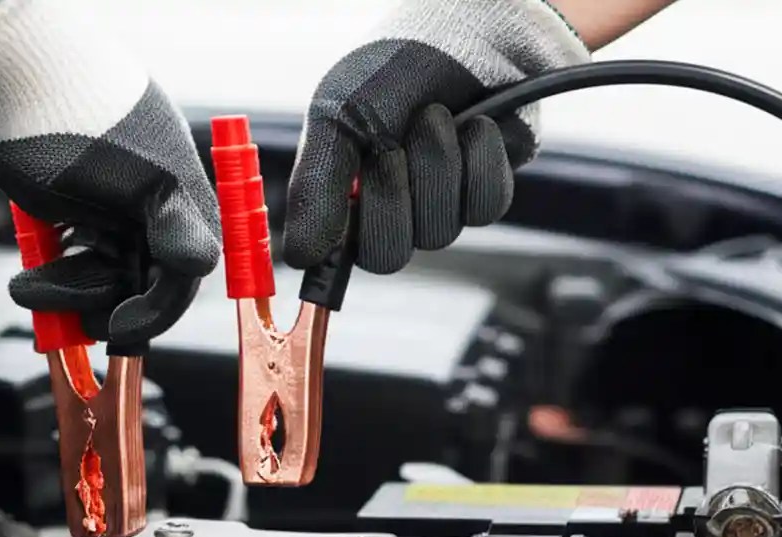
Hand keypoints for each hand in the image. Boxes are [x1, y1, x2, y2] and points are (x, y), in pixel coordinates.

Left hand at [0, 0, 218, 342]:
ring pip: (99, 278)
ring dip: (64, 291)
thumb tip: (203, 264)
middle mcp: (151, 209)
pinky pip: (72, 260)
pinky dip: (52, 273)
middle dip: (96, 300)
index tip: (115, 328)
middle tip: (62, 313)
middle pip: (137, 285)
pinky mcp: (74, 210)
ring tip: (26, 287)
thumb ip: (175, 229)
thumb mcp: (140, 179)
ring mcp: (112, 211)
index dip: (151, 310)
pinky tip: (28, 276)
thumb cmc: (83, 117)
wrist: (20, 71)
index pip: (180, 278)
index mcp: (180, 200)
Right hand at [283, 0, 588, 274]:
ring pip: (439, 232)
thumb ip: (315, 186)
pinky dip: (480, 162)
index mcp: (343, 199)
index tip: (346, 219)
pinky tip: (474, 127)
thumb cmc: (391, 69)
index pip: (336, 258)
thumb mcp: (337, 118)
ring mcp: (438, 206)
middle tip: (390, 145)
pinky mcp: (483, 193)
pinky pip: (483, 208)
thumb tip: (298, 255)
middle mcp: (390, 211)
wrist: (462, 33)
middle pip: (388, 254)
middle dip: (391, 196)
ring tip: (436, 116)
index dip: (341, 245)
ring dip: (437, 166)